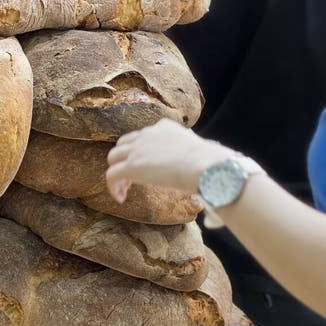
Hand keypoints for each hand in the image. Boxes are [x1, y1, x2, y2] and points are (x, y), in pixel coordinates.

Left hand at [106, 119, 231, 202]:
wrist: (203, 165)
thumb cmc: (209, 162)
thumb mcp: (200, 150)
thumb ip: (196, 153)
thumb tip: (213, 160)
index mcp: (164, 127)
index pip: (144, 135)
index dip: (142, 151)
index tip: (148, 167)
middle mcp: (148, 133)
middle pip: (124, 143)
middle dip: (125, 159)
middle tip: (132, 179)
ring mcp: (138, 149)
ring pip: (113, 157)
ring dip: (118, 172)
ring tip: (125, 190)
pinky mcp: (132, 166)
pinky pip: (112, 175)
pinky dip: (112, 186)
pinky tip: (120, 198)